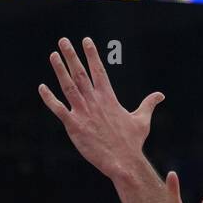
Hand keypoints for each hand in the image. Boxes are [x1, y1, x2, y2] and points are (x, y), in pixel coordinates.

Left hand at [38, 36, 163, 178]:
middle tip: (63, 41)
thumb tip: (160, 95)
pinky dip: (49, 98)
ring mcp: (83, 113)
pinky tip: (42, 88)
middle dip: (71, 56)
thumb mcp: (142, 120)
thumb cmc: (132, 143)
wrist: (124, 162)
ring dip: (60, 70)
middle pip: (80, 73)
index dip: (92, 55)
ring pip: (68, 86)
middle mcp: (95, 101)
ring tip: (53, 55)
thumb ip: (148, 104)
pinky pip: (59, 109)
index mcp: (109, 98)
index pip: (99, 70)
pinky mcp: (74, 126)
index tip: (86, 41)